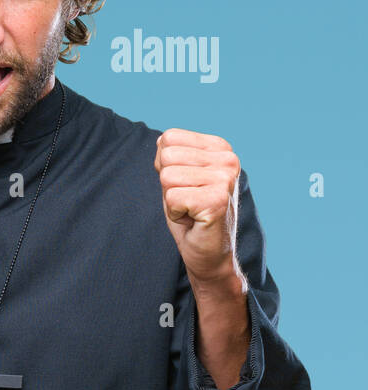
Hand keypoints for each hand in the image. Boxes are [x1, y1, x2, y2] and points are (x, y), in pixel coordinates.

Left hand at [153, 128, 243, 286]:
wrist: (208, 251)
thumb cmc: (191, 212)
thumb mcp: (178, 176)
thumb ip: (171, 155)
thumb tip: (161, 139)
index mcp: (220, 147)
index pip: (169, 138)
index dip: (166, 165)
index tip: (185, 184)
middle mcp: (228, 159)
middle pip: (167, 156)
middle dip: (167, 183)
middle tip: (187, 200)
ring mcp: (225, 179)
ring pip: (167, 177)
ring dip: (172, 199)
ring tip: (191, 209)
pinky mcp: (218, 200)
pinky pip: (172, 198)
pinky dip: (176, 213)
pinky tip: (194, 219)